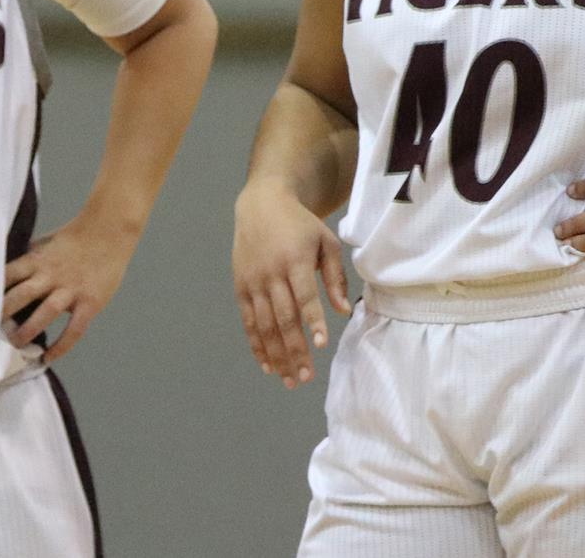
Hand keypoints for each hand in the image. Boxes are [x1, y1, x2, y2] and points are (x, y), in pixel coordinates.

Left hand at [1, 215, 139, 362]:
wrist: (108, 230)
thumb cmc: (73, 239)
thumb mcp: (44, 243)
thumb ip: (26, 260)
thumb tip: (1, 273)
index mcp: (36, 260)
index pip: (6, 275)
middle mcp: (50, 275)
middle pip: (21, 295)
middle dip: (3, 314)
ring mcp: (71, 289)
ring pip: (45, 313)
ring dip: (28, 331)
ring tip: (15, 346)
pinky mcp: (90, 302)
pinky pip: (74, 329)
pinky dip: (62, 346)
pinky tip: (49, 357)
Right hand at [232, 184, 350, 388]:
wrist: (261, 204)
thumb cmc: (300, 226)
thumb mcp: (326, 242)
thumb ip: (336, 277)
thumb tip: (344, 311)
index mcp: (296, 259)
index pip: (304, 295)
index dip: (313, 320)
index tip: (321, 345)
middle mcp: (271, 273)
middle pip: (283, 317)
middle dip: (295, 350)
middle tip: (305, 377)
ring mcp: (253, 281)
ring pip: (264, 325)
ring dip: (276, 355)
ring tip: (289, 379)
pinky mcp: (241, 287)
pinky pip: (248, 321)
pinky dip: (257, 345)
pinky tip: (267, 364)